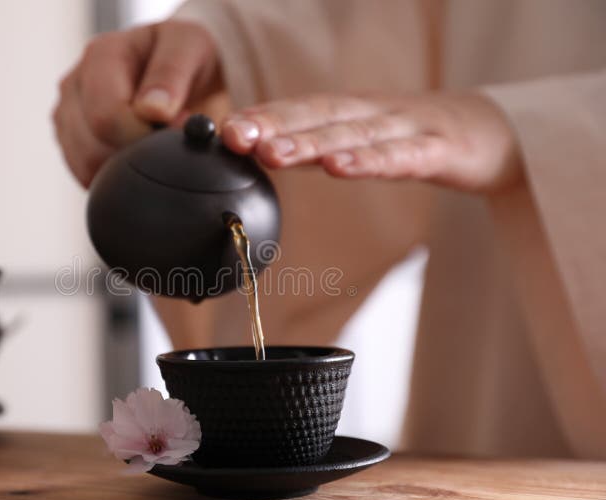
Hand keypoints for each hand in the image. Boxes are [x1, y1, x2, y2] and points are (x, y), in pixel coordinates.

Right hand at [54, 21, 221, 187]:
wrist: (185, 72)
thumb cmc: (188, 57)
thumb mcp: (192, 47)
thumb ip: (172, 74)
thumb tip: (154, 110)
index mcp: (103, 55)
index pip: (107, 117)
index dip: (143, 137)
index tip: (175, 133)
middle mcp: (77, 82)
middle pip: (92, 147)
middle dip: (136, 155)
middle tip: (168, 141)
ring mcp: (69, 112)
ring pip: (86, 165)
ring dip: (126, 166)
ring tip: (154, 143)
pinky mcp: (70, 137)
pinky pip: (84, 173)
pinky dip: (115, 174)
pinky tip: (138, 154)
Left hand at [222, 92, 523, 192]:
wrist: (497, 130)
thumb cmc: (419, 136)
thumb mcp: (365, 137)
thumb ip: (320, 144)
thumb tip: (267, 154)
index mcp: (352, 112)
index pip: (301, 110)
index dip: (263, 117)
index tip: (222, 130)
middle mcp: (374, 113)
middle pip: (318, 117)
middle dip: (273, 125)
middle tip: (234, 136)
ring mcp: (408, 128)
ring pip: (353, 135)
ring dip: (310, 143)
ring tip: (273, 153)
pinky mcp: (440, 149)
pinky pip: (402, 157)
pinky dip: (370, 161)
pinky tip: (341, 169)